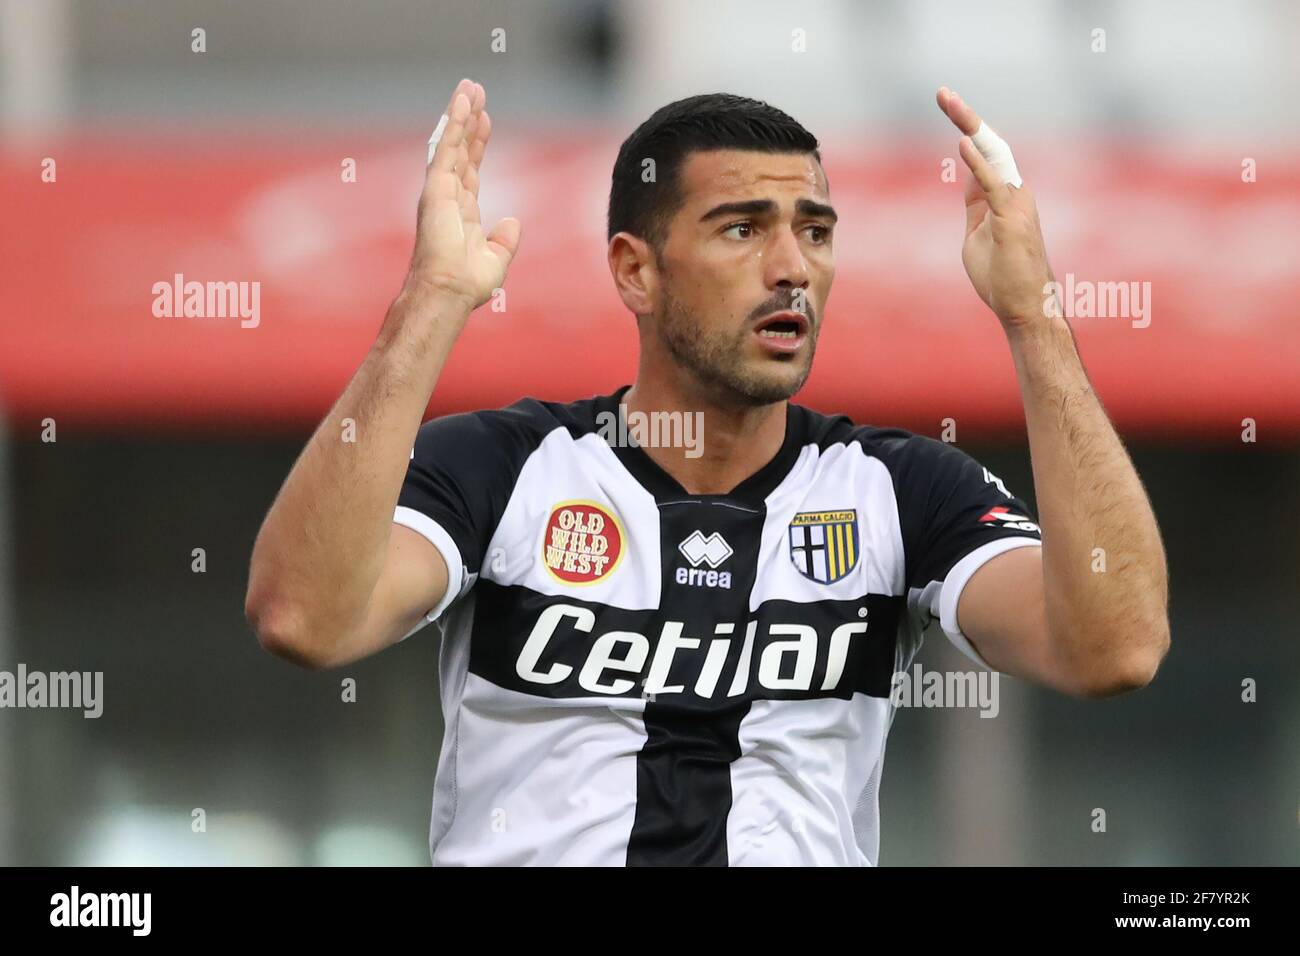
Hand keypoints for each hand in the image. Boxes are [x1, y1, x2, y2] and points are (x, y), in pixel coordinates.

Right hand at [404, 79, 521, 310]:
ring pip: (453, 141)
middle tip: (475, 91)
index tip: (486, 120)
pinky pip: (446, 146)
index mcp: (461, 213)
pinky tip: (461, 100)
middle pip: (461, 148)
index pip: (471, 169)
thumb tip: (513, 221)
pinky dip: (454, 122)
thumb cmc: (467, 284)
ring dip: (461, 113)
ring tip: (470, 86)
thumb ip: (504, 241)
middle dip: (469, 119)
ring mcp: (440, 189)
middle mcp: (449, 196)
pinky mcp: (436, 186)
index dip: (478, 143)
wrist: (450, 290)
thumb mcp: (496, 260)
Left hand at [936, 87, 1055, 328]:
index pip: (984, 153)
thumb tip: (969, 179)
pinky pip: (994, 184)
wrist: (1022, 307)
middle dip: (966, 117)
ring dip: (970, 127)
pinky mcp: (1011, 219)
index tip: (947, 104)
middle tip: (943, 92)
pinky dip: (979, 162)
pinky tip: (964, 142)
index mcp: (1004, 195)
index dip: (966, 128)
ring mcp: (1015, 203)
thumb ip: (974, 205)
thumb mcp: (977, 234)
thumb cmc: (1001, 276)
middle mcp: (1014, 191)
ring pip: (993, 155)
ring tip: (950, 103)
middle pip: (989, 145)